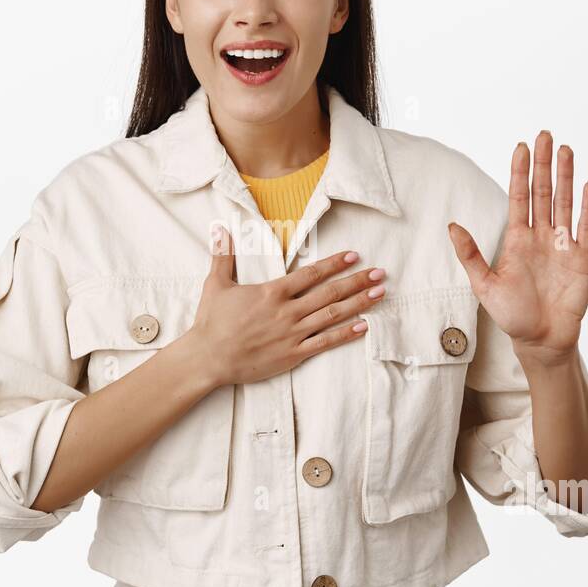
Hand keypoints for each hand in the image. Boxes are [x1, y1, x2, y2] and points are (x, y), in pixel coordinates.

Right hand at [189, 226, 387, 386]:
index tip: (353, 255)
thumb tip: (220, 228)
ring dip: (358, 303)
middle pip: (329, 292)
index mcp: (272, 292)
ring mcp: (293, 333)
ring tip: (379, 294)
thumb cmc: (212, 322)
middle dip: (357, 281)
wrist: (208, 358)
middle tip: (379, 273)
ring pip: (332, 315)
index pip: (310, 274)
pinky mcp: (293, 354)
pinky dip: (346, 334)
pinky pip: (325, 342)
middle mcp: (287, 311)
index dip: (334, 263)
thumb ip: (223, 256)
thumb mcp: (215, 284)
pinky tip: (364, 326)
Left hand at [448, 130, 587, 367]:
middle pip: (543, 192)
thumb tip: (452, 226)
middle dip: (544, 164)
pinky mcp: (583, 258)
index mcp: (518, 239)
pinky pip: (587, 227)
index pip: (518, 198)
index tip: (521, 147)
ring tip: (565, 150)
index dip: (519, 172)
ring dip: (566, 177)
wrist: (541, 339)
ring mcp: (564, 245)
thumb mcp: (484, 286)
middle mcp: (542, 236)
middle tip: (545, 135)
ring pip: (565, 203)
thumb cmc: (512, 315)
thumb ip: (470, 255)